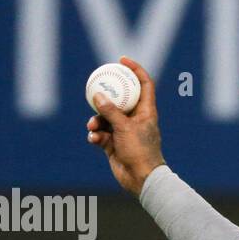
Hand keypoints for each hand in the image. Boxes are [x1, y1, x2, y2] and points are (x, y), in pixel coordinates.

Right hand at [85, 55, 164, 195]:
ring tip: (92, 127)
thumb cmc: (140, 152)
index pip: (144, 85)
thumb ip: (110, 111)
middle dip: (105, 96)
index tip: (122, 60)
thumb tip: (98, 95)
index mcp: (146, 112)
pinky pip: (101, 134)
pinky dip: (96, 135)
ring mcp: (124, 132)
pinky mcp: (114, 144)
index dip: (135, 70)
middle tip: (94, 87)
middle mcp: (135, 119)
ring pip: (105, 118)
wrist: (140, 179)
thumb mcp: (125, 128)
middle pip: (119, 100)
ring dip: (96, 121)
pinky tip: (94, 139)